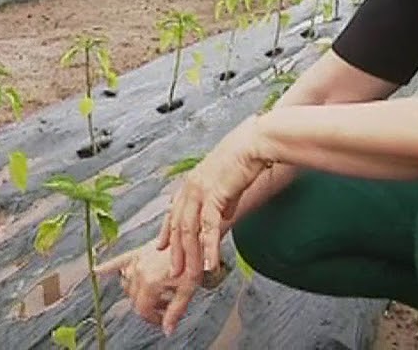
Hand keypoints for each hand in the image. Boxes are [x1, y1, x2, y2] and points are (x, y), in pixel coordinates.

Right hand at [97, 243, 190, 331]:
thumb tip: (167, 329)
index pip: (143, 309)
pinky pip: (119, 261)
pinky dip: (108, 267)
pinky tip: (98, 271)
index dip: (153, 318)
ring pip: (128, 285)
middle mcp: (139, 271)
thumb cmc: (193, 259)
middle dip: (149, 307)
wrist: (194, 236)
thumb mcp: (188, 288)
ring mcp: (137, 260)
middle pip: (135, 299)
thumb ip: (175, 311)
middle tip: (165, 307)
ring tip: (155, 294)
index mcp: (150, 281)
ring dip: (138, 293)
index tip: (162, 320)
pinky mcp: (138, 251)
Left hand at [155, 116, 271, 319]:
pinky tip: (209, 263)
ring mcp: (200, 191)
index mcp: (192, 182)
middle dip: (176, 251)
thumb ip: (224, 200)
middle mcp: (191, 186)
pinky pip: (209, 227)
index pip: (174, 211)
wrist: (256, 143)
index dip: (167, 230)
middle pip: (179, 225)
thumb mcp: (229, 182)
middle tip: (174, 272)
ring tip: (191, 275)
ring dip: (190, 256)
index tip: (161, 246)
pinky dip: (208, 247)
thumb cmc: (246, 156)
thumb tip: (225, 215)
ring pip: (190, 230)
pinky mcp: (215, 195)